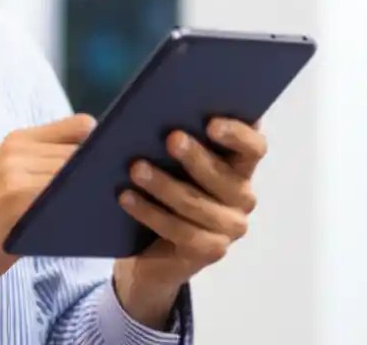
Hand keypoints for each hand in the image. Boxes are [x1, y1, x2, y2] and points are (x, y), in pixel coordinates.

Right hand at [0, 114, 95, 306]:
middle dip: (102, 170)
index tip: (112, 163)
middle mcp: (18, 148)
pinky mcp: (18, 197)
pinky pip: (64, 196)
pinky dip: (80, 207)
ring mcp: (17, 172)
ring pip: (77, 173)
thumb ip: (47, 164)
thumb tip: (102, 164)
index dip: (101, 142)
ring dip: (94, 190)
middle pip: (83, 151)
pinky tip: (85, 222)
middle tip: (118, 192)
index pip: (80, 125)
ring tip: (102, 208)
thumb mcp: (12, 177)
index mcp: (20, 139)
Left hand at [113, 117, 266, 328]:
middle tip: (170, 138)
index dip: (238, 134)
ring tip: (136, 169)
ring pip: (198, 204)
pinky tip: (127, 197)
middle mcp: (242, 194)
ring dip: (165, 185)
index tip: (211, 122)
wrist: (149, 248)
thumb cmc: (162, 186)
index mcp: (239, 164)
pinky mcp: (210, 250)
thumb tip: (111, 116)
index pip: (254, 147)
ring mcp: (230, 226)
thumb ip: (156, 134)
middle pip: (225, 177)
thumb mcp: (161, 156)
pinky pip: (182, 232)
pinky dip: (151, 213)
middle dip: (196, 157)